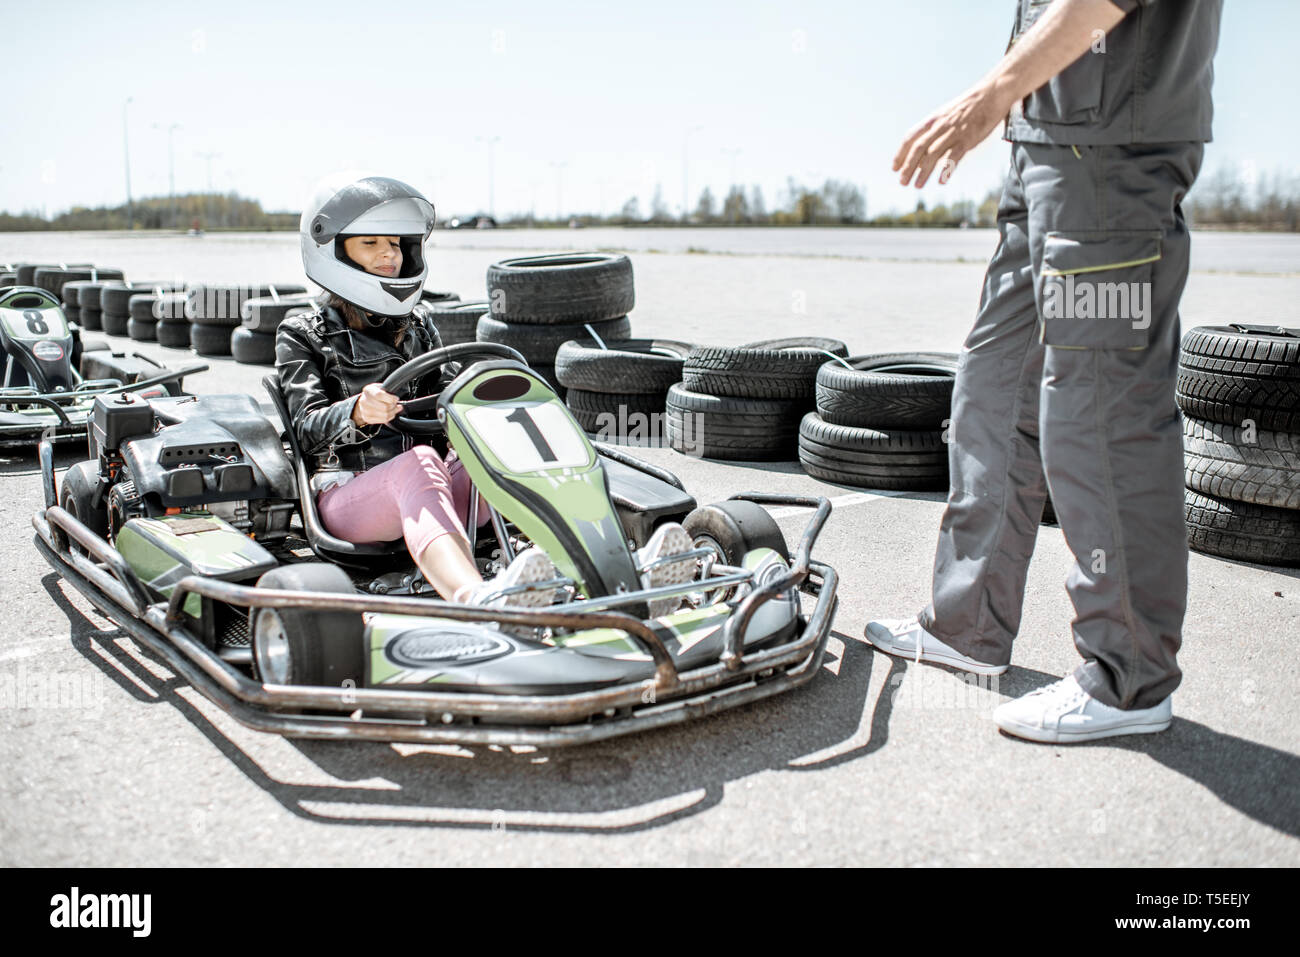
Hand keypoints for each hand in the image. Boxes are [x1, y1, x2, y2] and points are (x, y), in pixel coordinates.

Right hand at [352, 383, 402, 425]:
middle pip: (384, 407)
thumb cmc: (373, 393)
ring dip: (393, 412)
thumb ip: (387, 391)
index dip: (391, 398)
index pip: (379, 395)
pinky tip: (390, 413)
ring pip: (385, 415)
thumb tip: (396, 399)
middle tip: (396, 404)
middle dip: (393, 406)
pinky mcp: (368, 419)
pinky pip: (384, 420)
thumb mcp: (379, 387)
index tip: (396, 399)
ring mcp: (365, 411)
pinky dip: (390, 417)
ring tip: (394, 408)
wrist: (363, 401)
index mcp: (368, 390)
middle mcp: (364, 401)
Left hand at [893, 81, 1011, 187]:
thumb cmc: (967, 107)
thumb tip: (922, 156)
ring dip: (924, 172)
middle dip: (908, 167)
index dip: (900, 154)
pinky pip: (954, 157)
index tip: (894, 168)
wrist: (991, 93)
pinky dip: (946, 170)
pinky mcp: (968, 139)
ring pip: (934, 155)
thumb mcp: (946, 116)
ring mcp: (954, 133)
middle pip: (918, 149)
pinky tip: (941, 181)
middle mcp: (940, 127)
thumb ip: (933, 134)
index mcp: (932, 120)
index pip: (910, 137)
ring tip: (917, 186)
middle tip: (902, 182)